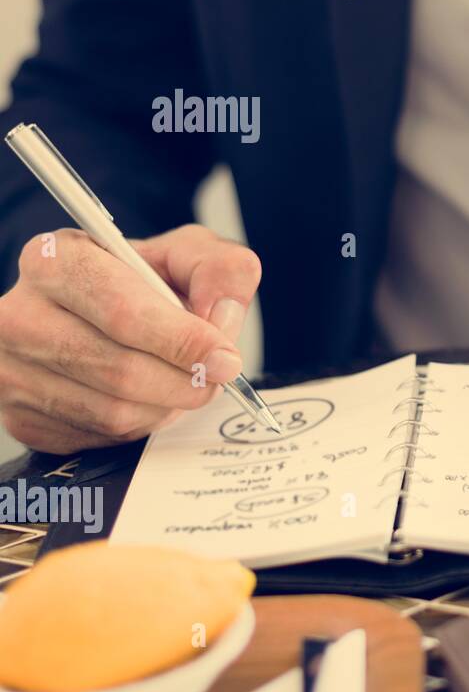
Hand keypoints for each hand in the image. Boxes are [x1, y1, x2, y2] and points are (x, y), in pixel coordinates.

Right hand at [0, 224, 261, 453]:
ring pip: (113, 411)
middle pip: (119, 369)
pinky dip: (141, 423)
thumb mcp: (186, 254)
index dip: (182, 341)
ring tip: (181, 381)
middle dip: (185, 380)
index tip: (225, 358)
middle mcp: (19, 316)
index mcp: (54, 261)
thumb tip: (223, 316)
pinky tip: (147, 396)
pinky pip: (100, 437)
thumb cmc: (141, 281)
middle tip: (216, 376)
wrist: (98, 314)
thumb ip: (220, 270)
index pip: (121, 311)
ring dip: (167, 405)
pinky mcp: (21, 419)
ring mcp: (12, 372)